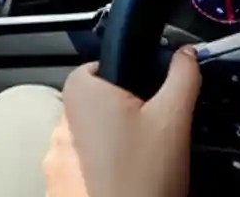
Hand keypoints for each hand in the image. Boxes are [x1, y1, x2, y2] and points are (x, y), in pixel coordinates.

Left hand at [44, 47, 200, 196]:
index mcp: (82, 96)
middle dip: (121, 116)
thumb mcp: (175, 119)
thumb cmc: (144, 178)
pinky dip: (98, 176)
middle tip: (151, 134)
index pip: (94, 67)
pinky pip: (78, 173)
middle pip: (93, 106)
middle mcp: (60, 126)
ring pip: (86, 142)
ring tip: (141, 166)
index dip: (124, 77)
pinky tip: (126, 185)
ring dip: (108, 149)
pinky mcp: (57, 191)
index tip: (146, 95)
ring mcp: (54, 162)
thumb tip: (186, 55)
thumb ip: (182, 78)